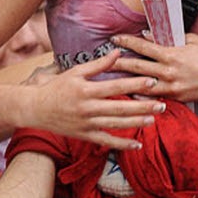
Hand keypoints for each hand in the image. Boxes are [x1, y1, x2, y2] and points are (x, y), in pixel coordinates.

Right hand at [21, 51, 164, 147]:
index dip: (135, 84)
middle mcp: (88, 109)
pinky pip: (106, 141)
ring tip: (154, 119)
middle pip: (121, 108)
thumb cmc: (56, 87)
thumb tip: (117, 53)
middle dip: (143, 106)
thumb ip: (98, 64)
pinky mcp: (85, 136)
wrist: (34, 109)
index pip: (116, 87)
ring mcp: (87, 125)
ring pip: (116, 125)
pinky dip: (122, 144)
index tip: (152, 81)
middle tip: (162, 104)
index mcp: (87, 91)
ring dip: (136, 123)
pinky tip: (137, 145)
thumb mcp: (76, 72)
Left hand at [109, 33, 197, 102]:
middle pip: (137, 68)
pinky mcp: (176, 98)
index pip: (144, 47)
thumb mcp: (193, 40)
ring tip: (112, 80)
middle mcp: (169, 73)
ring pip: (142, 86)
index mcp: (173, 55)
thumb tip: (150, 36)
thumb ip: (171, 38)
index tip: (115, 39)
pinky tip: (130, 95)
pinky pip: (154, 97)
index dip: (127, 42)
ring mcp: (172, 88)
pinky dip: (141, 95)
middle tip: (104, 61)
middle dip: (119, 63)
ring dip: (126, 82)